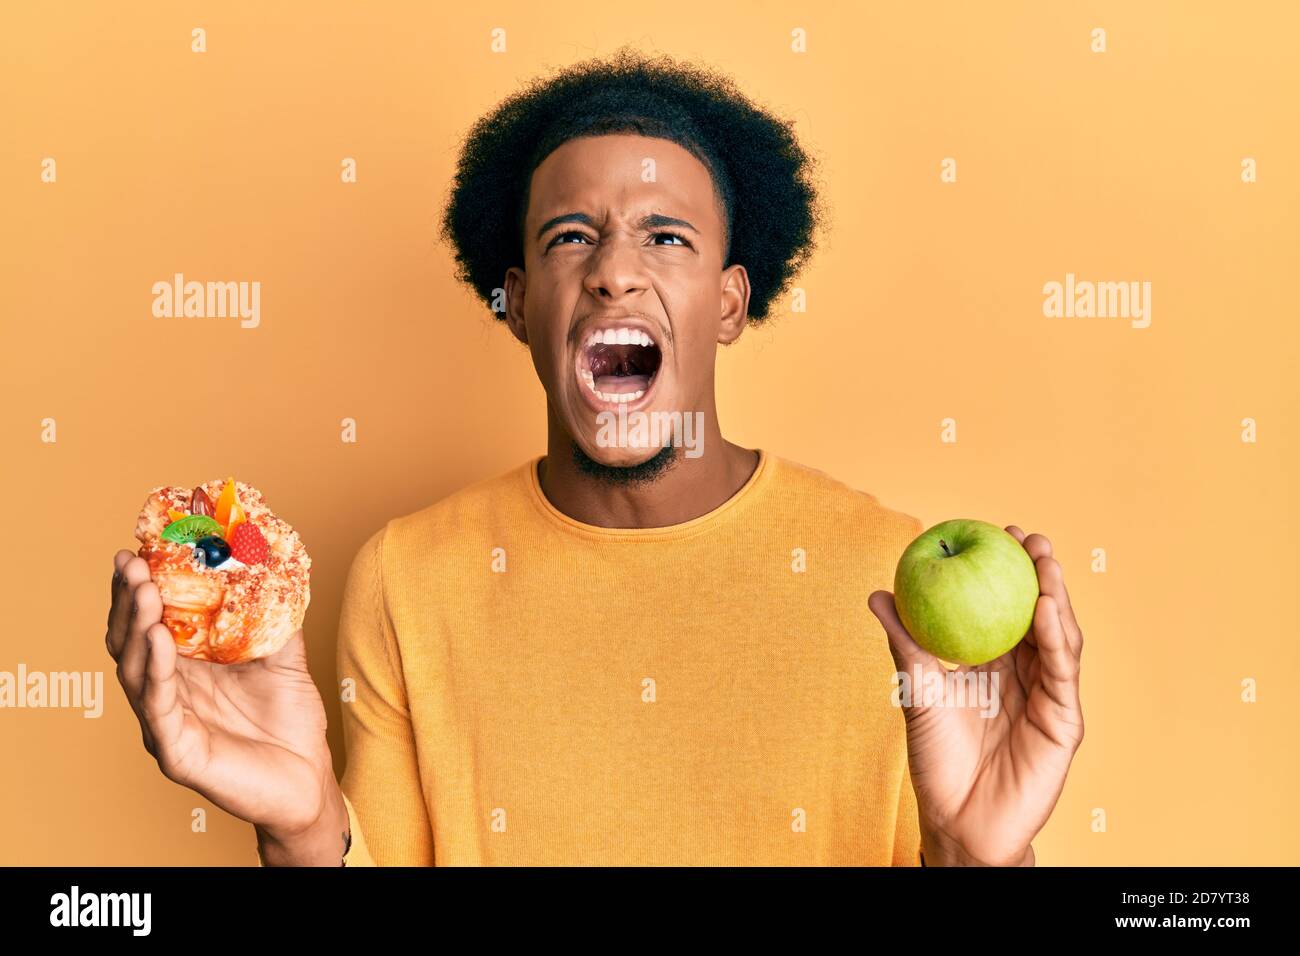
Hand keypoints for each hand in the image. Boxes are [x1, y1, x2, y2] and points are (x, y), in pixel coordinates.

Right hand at [105, 549, 342, 847]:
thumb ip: (274, 618)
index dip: (138, 590)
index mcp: (185, 671)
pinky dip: (157, 672)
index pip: (147, 624)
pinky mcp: (176, 753)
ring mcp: (166, 725)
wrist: (309, 778)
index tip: (137, 551)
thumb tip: (275, 566)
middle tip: (134, 564)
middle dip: (129, 601)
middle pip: (130, 642)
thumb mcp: (284, 658)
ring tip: (146, 591)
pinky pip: (159, 709)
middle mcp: (167, 695)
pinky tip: (160, 641)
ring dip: (138, 627)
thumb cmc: (290, 723)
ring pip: (136, 672)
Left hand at [868, 527, 1083, 865]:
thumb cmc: (936, 757)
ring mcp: (1049, 695)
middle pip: (1039, 614)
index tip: (997, 533)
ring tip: (1044, 561)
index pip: (1005, 607)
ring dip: (1055, 596)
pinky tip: (1045, 608)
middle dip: (1040, 572)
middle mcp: (1027, 673)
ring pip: (1059, 636)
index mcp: (995, 663)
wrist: (957, 817)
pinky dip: (1056, 637)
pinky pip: (1061, 672)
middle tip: (1029, 537)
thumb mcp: (916, 690)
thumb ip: (904, 643)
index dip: (1007, 570)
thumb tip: (878, 594)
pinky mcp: (1064, 720)